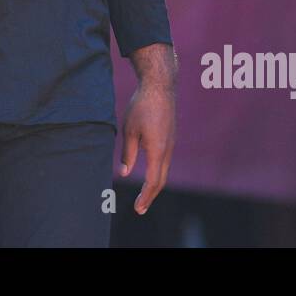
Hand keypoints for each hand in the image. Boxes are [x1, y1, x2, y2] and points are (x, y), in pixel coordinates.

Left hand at [120, 80, 176, 214]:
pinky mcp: (170, 137)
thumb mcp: (129, 130)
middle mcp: (168, 150)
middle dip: (150, 195)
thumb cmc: (142, 106)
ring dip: (154, 185)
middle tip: (140, 209)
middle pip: (161, 180)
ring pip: (164, 170)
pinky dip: (158, 172)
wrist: (160, 87)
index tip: (138, 208)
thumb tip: (125, 173)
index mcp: (158, 150)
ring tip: (144, 195)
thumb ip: (128, 154)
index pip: (153, 181)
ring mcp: (171, 144)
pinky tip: (150, 174)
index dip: (145, 196)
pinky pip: (165, 160)